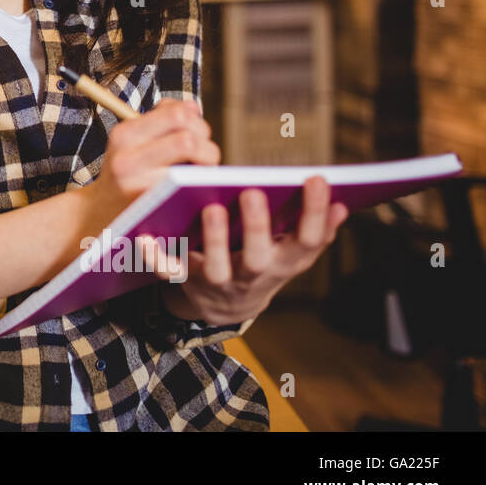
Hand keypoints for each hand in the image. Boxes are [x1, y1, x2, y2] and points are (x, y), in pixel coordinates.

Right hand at [84, 99, 219, 221]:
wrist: (98, 213)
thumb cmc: (125, 173)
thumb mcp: (131, 141)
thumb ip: (162, 119)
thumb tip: (193, 107)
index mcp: (124, 134)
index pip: (176, 113)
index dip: (197, 121)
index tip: (197, 134)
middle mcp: (126, 156)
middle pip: (187, 138)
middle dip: (207, 145)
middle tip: (205, 156)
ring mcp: (137, 183)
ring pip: (191, 160)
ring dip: (207, 164)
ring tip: (201, 172)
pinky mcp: (149, 205)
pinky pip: (189, 186)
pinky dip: (202, 182)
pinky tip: (197, 186)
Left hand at [140, 175, 348, 325]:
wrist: (224, 305)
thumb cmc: (262, 260)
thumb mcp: (292, 251)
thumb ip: (314, 228)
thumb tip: (342, 202)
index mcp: (285, 263)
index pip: (308, 242)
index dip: (316, 214)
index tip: (318, 179)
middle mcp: (253, 275)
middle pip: (259, 258)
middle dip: (257, 227)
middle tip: (252, 193)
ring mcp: (218, 281)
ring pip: (216, 268)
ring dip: (214, 240)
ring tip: (210, 207)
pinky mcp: (186, 282)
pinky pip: (168, 273)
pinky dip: (155, 258)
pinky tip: (144, 237)